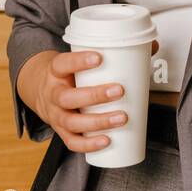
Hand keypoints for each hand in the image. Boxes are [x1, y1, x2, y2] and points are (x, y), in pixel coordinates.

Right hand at [25, 41, 159, 152]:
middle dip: (95, 95)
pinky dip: (89, 144)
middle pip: (68, 97)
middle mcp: (52, 94)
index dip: (79, 61)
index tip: (99, 58)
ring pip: (71, 122)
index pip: (63, 64)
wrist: (40, 90)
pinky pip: (72, 142)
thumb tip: (151, 46)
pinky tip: (107, 140)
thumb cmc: (69, 73)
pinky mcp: (60, 131)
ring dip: (98, 122)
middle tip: (120, 90)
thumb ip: (112, 53)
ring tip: (122, 117)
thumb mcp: (80, 59)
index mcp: (55, 71)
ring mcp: (55, 115)